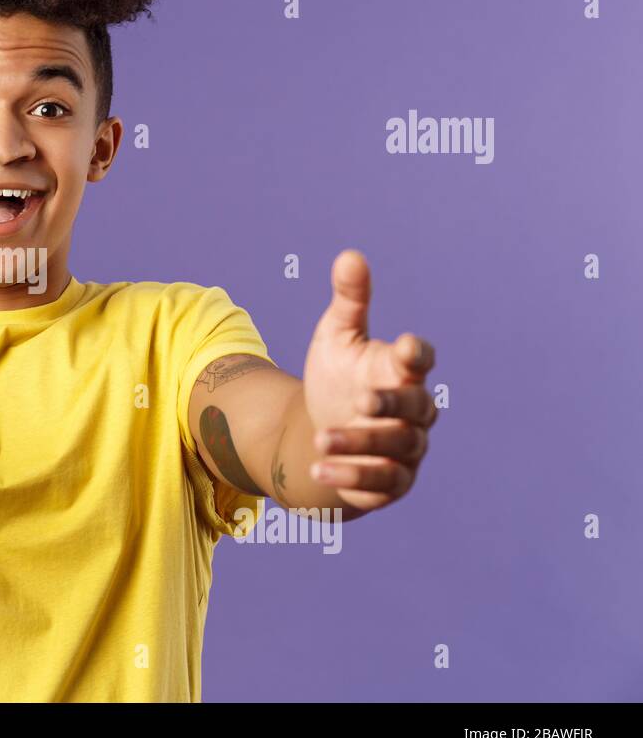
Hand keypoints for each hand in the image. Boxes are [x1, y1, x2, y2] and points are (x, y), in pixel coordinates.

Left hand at [301, 249, 437, 511]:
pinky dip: (352, 476)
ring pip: (397, 448)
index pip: (420, 360)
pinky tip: (319, 467)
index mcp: (401, 371)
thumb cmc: (339, 378)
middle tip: (358, 400)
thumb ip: (349, 302)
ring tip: (320, 439)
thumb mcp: (337, 338)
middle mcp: (413, 412)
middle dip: (390, 405)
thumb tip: (350, 255)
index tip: (404, 346)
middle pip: (417, 408)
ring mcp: (406, 449)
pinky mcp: (390, 482)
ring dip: (360, 444)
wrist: (323, 433)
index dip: (416, 354)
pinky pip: (381, 482)